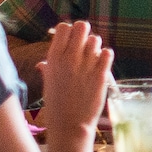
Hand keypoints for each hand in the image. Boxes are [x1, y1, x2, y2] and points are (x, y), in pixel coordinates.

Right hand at [37, 21, 111, 142]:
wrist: (69, 124)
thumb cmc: (57, 104)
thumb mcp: (48, 83)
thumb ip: (48, 69)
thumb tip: (42, 64)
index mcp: (54, 58)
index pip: (64, 27)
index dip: (69, 31)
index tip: (71, 40)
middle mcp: (69, 58)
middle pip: (82, 26)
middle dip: (84, 33)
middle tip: (84, 45)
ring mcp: (86, 65)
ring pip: (96, 39)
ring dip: (95, 46)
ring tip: (92, 58)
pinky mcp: (100, 74)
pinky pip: (108, 53)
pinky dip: (106, 56)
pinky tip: (101, 65)